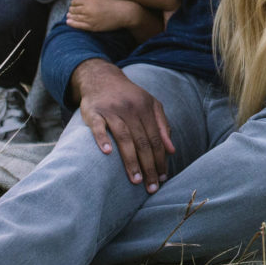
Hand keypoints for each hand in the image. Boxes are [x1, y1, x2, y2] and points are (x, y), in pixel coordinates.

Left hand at [68, 0, 144, 32]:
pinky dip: (72, 23)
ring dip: (71, 16)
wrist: (126, 12)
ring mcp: (90, 19)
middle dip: (71, 9)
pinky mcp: (93, 27)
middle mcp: (88, 9)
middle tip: (71, 10)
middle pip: (73, 9)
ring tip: (69, 15)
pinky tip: (69, 22)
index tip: (74, 3)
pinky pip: (79, 25)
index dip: (73, 3)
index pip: (74, 1)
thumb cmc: (115, 2)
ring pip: (74, 17)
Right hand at [70, 60, 173, 191]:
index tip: (162, 177)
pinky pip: (98, 127)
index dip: (160, 159)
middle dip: (149, 166)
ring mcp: (111, 110)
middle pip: (142, 141)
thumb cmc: (130, 97)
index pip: (156, 138)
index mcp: (146, 108)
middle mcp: (130, 109)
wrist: (102, 78)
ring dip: (130, 161)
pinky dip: (103, 139)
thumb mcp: (151, 105)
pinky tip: (108, 153)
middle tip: (151, 187)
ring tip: (136, 180)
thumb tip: (172, 150)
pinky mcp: (93, 112)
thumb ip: (162, 125)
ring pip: (124, 138)